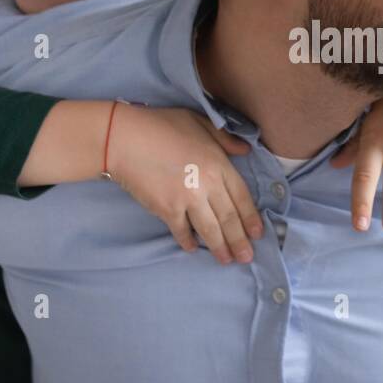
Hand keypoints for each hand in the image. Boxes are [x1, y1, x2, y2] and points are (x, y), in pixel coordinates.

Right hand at [106, 104, 263, 264]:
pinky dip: (188, 241)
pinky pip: (182, 231)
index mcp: (218, 162)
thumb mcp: (198, 121)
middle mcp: (207, 184)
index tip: (258, 233)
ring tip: (226, 260)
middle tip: (246, 257)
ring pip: (210, 229)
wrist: (125, 138)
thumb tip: (246, 150)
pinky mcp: (167, 209)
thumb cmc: (160, 125)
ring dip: (219, 247)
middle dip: (239, 240)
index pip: (242, 195)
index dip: (251, 217)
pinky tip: (193, 248)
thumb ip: (224, 138)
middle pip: (229, 217)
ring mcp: (187, 199)